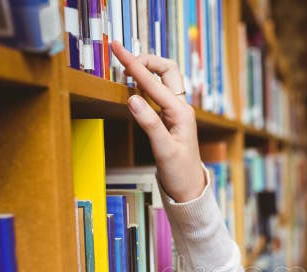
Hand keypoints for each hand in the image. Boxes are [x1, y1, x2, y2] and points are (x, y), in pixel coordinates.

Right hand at [110, 41, 205, 202]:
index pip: (153, 82)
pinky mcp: (171, 118)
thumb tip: (132, 98)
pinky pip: (159, 92)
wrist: (189, 188)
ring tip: (126, 68)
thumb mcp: (164, 150)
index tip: (117, 48)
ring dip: (147, 69)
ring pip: (164, 79)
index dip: (134, 64)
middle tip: (125, 58)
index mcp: (181, 113)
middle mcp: (181, 108)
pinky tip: (134, 85)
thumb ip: (150, 123)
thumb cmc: (180, 172)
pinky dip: (146, 83)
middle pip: (167, 69)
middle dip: (147, 59)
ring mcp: (176, 112)